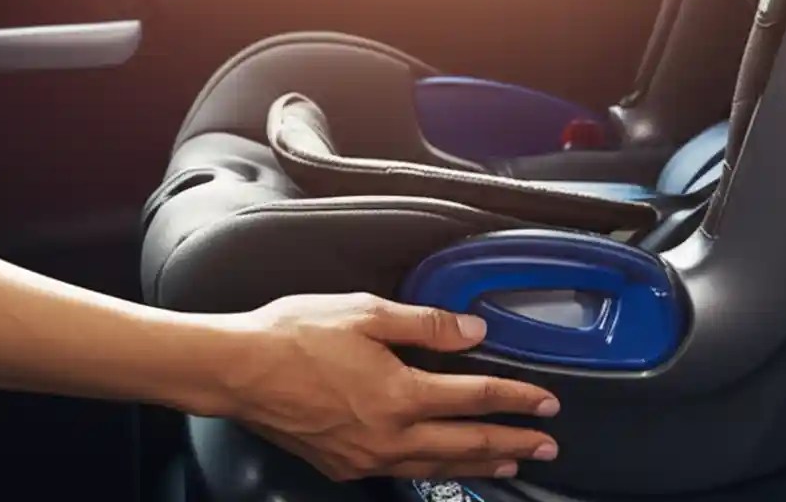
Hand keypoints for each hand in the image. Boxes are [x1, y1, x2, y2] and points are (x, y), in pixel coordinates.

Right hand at [208, 293, 560, 481]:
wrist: (237, 370)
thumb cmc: (295, 334)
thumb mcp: (366, 312)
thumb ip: (426, 325)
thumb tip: (475, 331)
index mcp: (400, 394)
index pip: (476, 398)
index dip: (517, 399)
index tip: (548, 402)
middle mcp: (389, 435)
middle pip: (466, 443)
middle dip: (513, 442)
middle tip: (549, 446)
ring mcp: (366, 457)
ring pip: (438, 467)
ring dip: (479, 464)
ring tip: (509, 463)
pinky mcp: (343, 465)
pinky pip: (402, 473)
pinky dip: (434, 471)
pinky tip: (442, 467)